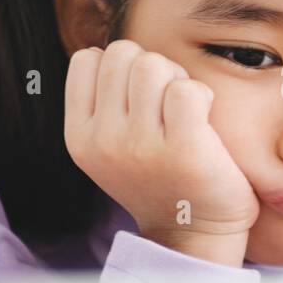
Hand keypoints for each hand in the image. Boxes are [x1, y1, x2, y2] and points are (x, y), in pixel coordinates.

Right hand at [64, 39, 258, 265]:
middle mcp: (103, 141)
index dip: (120, 66)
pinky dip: (201, 95)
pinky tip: (203, 120)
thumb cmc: (159, 176)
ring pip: (154, 64)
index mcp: (79, 136)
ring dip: (176, 78)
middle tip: (166, 104)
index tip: (137, 96)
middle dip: (150, 68)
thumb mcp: (110, 145)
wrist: (194, 232)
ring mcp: (140, 146)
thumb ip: (103, 101)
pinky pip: (187, 89)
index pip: (87, 58)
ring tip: (184, 112)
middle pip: (123, 53)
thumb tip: (113, 50)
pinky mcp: (183, 149)